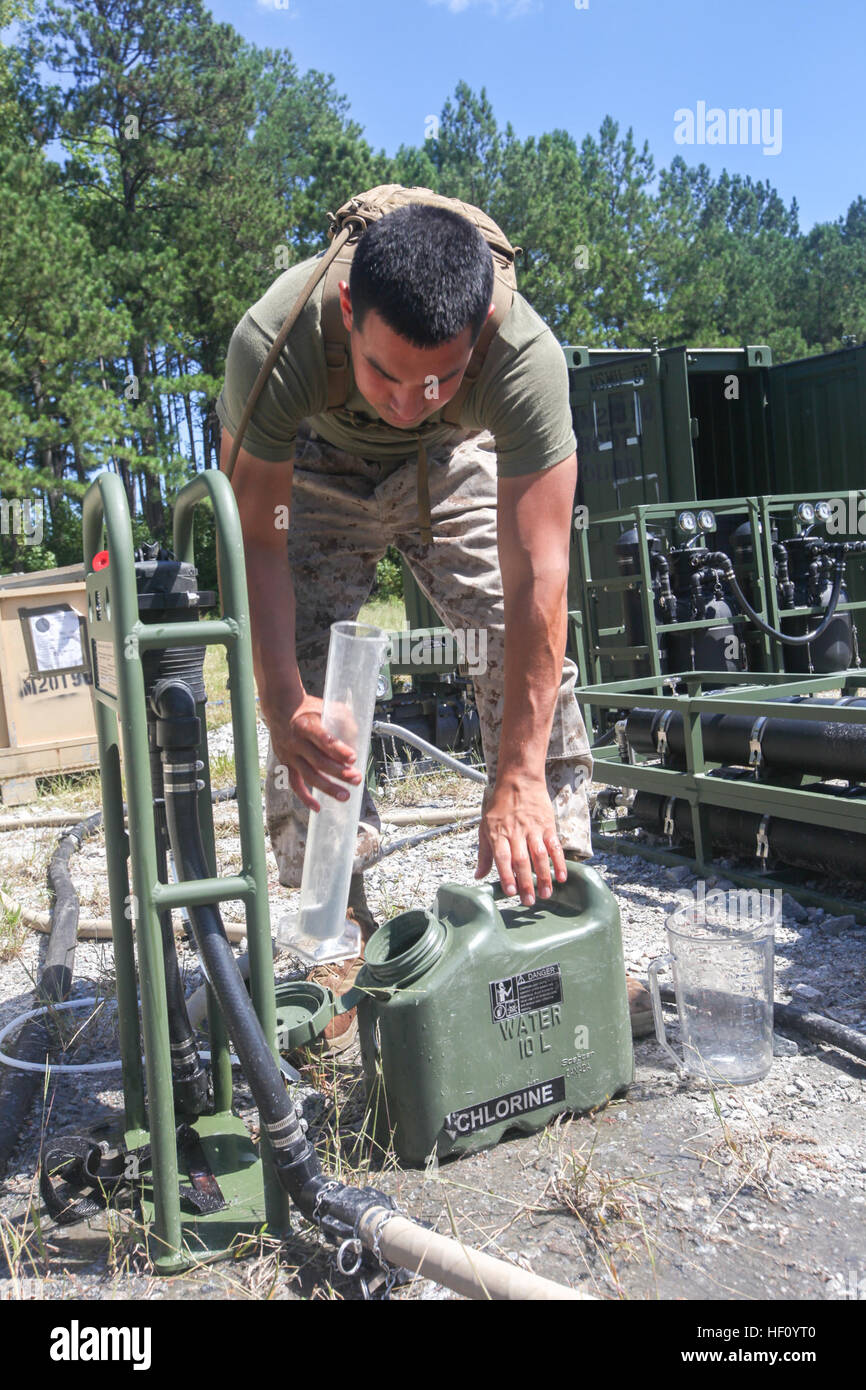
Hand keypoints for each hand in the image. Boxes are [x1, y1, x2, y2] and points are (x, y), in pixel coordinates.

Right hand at [265, 690, 362, 812]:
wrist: (281, 709)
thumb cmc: (309, 709)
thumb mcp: (327, 707)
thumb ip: (344, 721)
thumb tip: (358, 739)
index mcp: (307, 725)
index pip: (323, 739)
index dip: (338, 750)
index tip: (353, 757)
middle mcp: (296, 741)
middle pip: (319, 761)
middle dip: (339, 772)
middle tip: (356, 779)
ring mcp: (290, 754)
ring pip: (309, 775)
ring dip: (327, 787)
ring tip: (345, 795)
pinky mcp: (286, 764)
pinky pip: (294, 784)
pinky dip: (305, 797)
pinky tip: (317, 807)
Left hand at [474, 775, 567, 905]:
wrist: (519, 781)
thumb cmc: (500, 805)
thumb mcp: (485, 827)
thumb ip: (484, 854)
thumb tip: (478, 876)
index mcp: (498, 834)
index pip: (502, 858)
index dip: (507, 875)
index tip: (511, 892)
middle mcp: (516, 833)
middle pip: (522, 861)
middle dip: (526, 883)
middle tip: (529, 901)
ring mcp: (533, 829)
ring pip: (539, 856)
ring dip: (544, 877)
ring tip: (546, 894)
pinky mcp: (547, 826)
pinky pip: (554, 846)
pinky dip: (559, 862)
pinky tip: (561, 877)